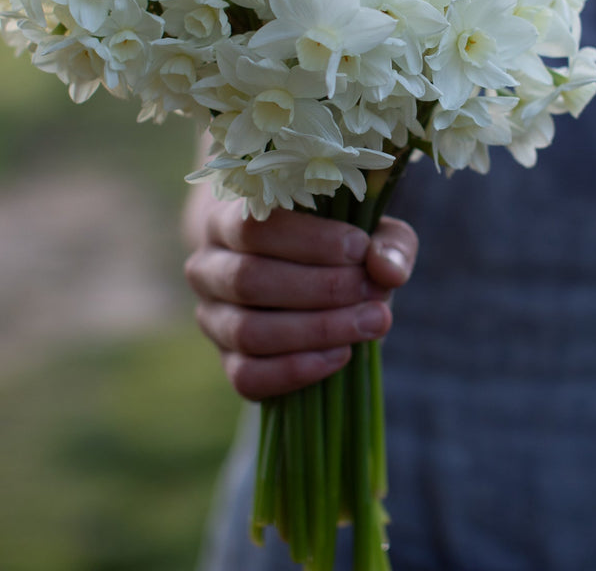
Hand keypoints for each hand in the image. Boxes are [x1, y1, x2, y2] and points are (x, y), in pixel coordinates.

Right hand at [183, 195, 417, 400]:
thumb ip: (386, 243)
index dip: (310, 240)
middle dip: (322, 289)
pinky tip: (341, 355)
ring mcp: (212, 318)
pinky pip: (248, 377)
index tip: (360, 247)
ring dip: (319, 330)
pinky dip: (296, 370)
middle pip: (250, 279)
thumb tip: (388, 271)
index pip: (256, 227)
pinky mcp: (226, 362)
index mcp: (229, 219)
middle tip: (375, 293)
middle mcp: (208, 267)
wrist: (303, 278)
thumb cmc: (334, 244)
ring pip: (249, 331)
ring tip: (373, 322)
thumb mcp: (366, 231)